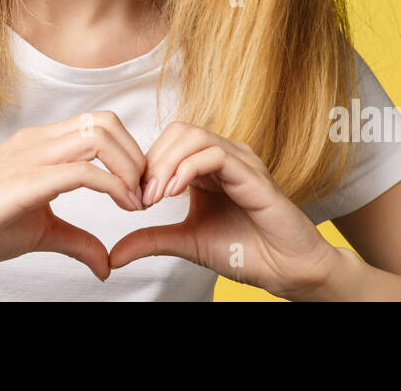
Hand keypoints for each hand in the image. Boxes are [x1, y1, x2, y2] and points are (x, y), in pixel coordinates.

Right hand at [0, 111, 146, 280]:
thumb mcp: (40, 232)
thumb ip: (76, 240)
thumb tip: (106, 265)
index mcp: (40, 144)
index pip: (99, 125)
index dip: (129, 153)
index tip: (138, 191)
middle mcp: (38, 140)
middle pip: (106, 121)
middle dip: (136, 155)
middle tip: (143, 193)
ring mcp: (31, 155)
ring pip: (99, 134)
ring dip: (129, 166)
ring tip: (135, 201)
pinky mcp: (26, 180)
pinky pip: (83, 170)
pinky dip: (114, 185)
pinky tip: (122, 206)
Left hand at [109, 121, 338, 298]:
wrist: (286, 270)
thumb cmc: (244, 251)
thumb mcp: (186, 242)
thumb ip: (151, 240)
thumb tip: (114, 253)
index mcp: (209, 165)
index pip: (169, 141)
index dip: (146, 164)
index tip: (133, 198)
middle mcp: (225, 156)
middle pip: (178, 131)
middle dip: (152, 160)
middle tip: (141, 196)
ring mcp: (240, 160)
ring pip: (193, 136)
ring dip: (165, 163)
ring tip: (154, 196)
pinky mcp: (252, 173)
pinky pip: (214, 154)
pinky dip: (186, 169)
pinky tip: (172, 193)